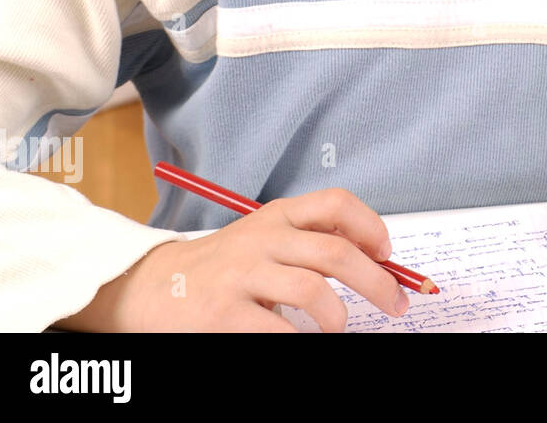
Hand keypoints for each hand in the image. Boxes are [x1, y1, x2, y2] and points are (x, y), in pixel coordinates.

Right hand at [53, 188, 408, 330]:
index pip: (336, 204)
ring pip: (315, 292)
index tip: (388, 255)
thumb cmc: (222, 268)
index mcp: (276, 216)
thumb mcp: (265, 240)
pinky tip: (303, 342)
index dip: (372, 227)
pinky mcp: (223, 313)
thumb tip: (376, 262)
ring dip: (338, 318)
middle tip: (396, 304)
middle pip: (336, 253)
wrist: (150, 289)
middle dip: (377, 282)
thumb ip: (310, 243)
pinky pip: (281, 331)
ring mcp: (241, 275)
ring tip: (336, 329)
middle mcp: (261, 238)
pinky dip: (302, 341)